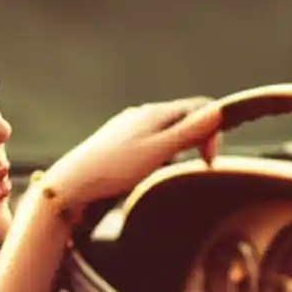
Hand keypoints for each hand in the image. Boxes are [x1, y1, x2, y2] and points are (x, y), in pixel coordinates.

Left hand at [40, 96, 222, 206]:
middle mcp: (142, 114)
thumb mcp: (158, 152)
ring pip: (167, 129)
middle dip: (199, 138)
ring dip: (182, 145)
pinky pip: (151, 139)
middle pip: (184, 117)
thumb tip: (219, 110)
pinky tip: (154, 167)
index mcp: (155, 113)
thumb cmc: (114, 169)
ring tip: (178, 166)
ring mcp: (129, 127)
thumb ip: (188, 133)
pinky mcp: (118, 141)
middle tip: (201, 165)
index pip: (199, 107)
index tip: (209, 161)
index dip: (213, 131)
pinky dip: (163, 150)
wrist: (71, 184)